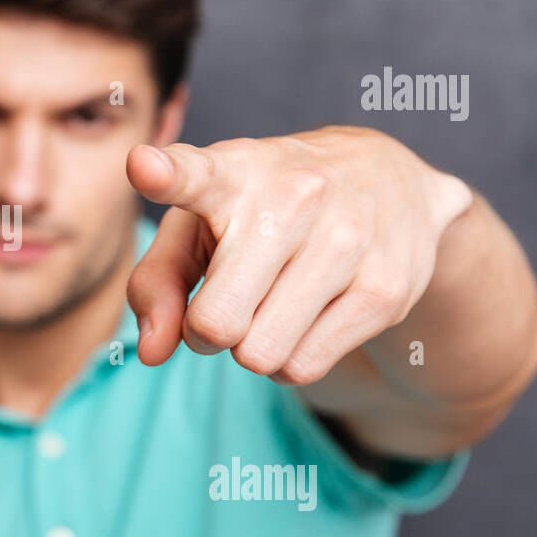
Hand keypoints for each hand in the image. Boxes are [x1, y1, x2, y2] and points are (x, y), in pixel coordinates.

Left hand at [125, 125, 472, 384]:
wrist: (390, 182)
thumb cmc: (264, 212)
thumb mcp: (198, 226)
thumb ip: (156, 283)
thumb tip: (151, 352)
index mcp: (233, 172)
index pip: (196, 173)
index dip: (166, 175)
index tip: (145, 168)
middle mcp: (293, 197)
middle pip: (218, 322)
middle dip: (208, 331)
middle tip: (228, 299)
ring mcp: (347, 240)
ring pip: (261, 354)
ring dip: (253, 347)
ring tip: (273, 301)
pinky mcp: (385, 289)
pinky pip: (303, 368)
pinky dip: (291, 360)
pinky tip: (307, 316)